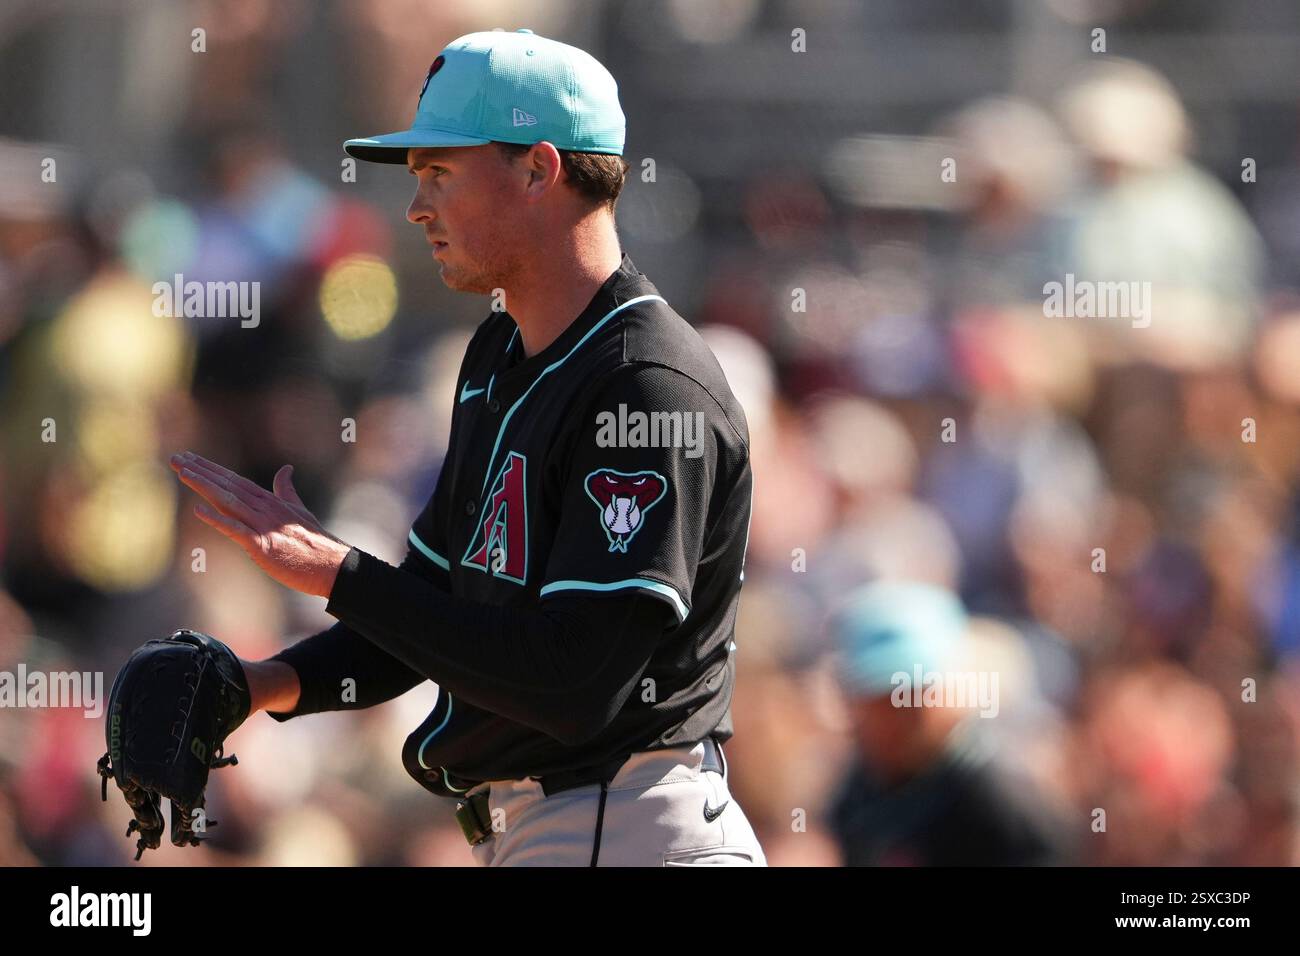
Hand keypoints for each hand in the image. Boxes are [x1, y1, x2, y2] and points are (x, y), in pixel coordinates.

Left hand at [169, 451, 352, 597]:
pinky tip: (198, 510)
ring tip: (183, 473)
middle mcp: (265, 509)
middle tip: (177, 458)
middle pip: (227, 486)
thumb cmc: (316, 543)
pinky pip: (236, 530)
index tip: (191, 458)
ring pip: (228, 501)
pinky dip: (217, 519)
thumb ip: (287, 490)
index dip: (212, 469)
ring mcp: (264, 526)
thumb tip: (285, 469)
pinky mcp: (263, 546)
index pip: (236, 481)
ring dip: (204, 486)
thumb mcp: (300, 510)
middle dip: (201, 471)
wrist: (332, 566)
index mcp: (271, 501)